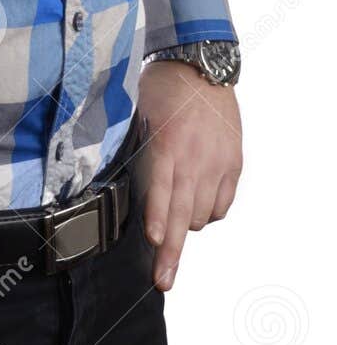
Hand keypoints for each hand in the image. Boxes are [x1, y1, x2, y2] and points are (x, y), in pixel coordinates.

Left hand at [136, 60, 242, 291]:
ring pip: (202, 214)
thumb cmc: (161, 88)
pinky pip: (222, 204)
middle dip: (171, 251)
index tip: (154, 241)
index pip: (162, 189)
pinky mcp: (233, 164)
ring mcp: (218, 163)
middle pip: (183, 215)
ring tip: (171, 222)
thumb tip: (110, 181)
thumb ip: (132, 149)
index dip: (159, 217)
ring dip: (185, 224)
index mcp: (168, 144)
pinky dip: (208, 211)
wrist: (201, 63)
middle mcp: (195, 158)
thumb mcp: (138, 113)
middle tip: (163, 280)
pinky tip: (195, 204)